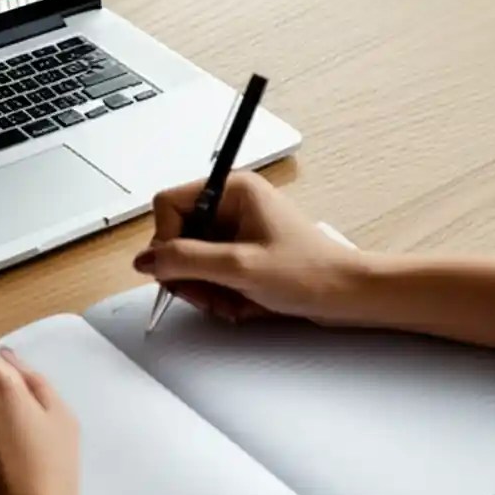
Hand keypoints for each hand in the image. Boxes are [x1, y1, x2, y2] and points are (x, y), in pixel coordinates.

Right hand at [133, 172, 367, 323]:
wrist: (347, 295)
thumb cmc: (311, 272)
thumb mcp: (240, 267)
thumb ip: (187, 261)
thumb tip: (146, 260)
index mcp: (233, 189)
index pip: (169, 205)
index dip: (166, 240)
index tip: (174, 269)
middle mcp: (231, 204)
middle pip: (177, 236)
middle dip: (187, 272)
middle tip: (207, 294)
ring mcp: (236, 230)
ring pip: (190, 260)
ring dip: (203, 288)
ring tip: (229, 303)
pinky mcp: (241, 253)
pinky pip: (208, 273)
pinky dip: (217, 293)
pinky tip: (239, 304)